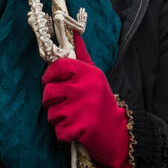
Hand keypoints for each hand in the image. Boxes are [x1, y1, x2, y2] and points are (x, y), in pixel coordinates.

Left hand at [41, 31, 131, 167]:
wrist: (118, 132)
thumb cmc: (101, 101)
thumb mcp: (94, 77)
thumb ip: (81, 57)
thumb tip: (74, 32)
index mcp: (88, 73)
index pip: (58, 65)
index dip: (49, 75)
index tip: (50, 82)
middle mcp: (86, 88)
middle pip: (49, 92)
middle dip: (50, 102)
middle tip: (60, 105)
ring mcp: (84, 108)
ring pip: (52, 114)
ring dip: (57, 120)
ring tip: (71, 119)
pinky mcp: (83, 128)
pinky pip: (59, 132)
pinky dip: (64, 135)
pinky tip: (75, 132)